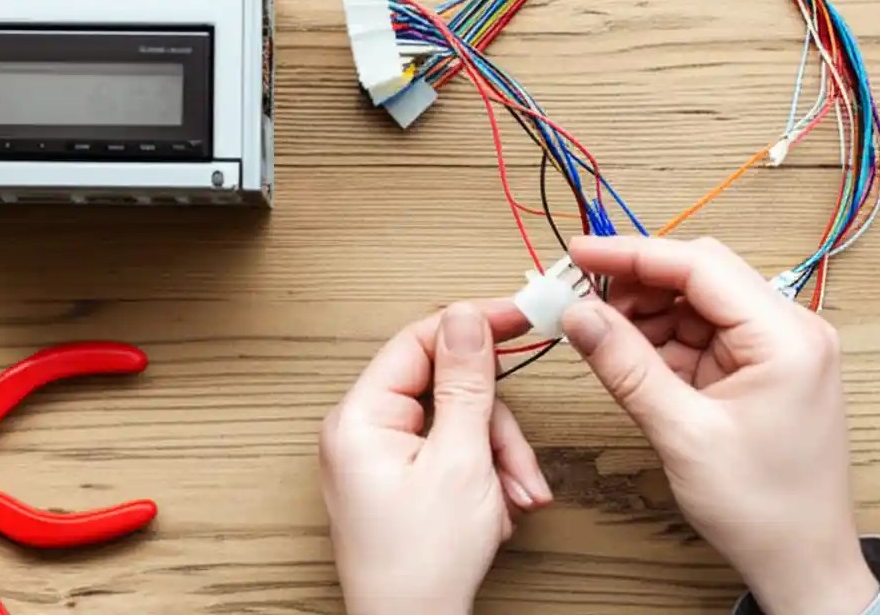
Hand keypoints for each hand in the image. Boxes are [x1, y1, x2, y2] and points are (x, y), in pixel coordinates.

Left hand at [320, 301, 553, 614]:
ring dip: (497, 461)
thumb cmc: (420, 564)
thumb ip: (465, 382)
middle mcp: (361, 431)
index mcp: (359, 417)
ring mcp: (379, 458)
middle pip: (447, 389)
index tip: (520, 315)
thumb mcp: (460, 460)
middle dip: (494, 429)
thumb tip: (466, 317)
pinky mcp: (398, 480)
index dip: (474, 325)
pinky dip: (482, 478)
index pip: (419, 341)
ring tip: (512, 501)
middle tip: (517, 464)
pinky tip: (497, 511)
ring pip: (457, 425)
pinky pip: (450, 454)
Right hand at [561, 236, 878, 614]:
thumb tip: (578, 314)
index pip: (699, 265)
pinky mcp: (761, 369)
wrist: (802, 563)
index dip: (631, 254)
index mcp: (787, 337)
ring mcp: (778, 349)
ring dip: (645, 317)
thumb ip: (625, 366)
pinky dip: (661, 344)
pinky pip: (701, 336)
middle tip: (581, 303)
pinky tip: (632, 363)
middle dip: (636, 286)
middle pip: (699, 276)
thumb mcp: (682, 434)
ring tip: (603, 343)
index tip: (578, 254)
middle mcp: (791, 330)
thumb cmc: (763, 508)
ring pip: (695, 304)